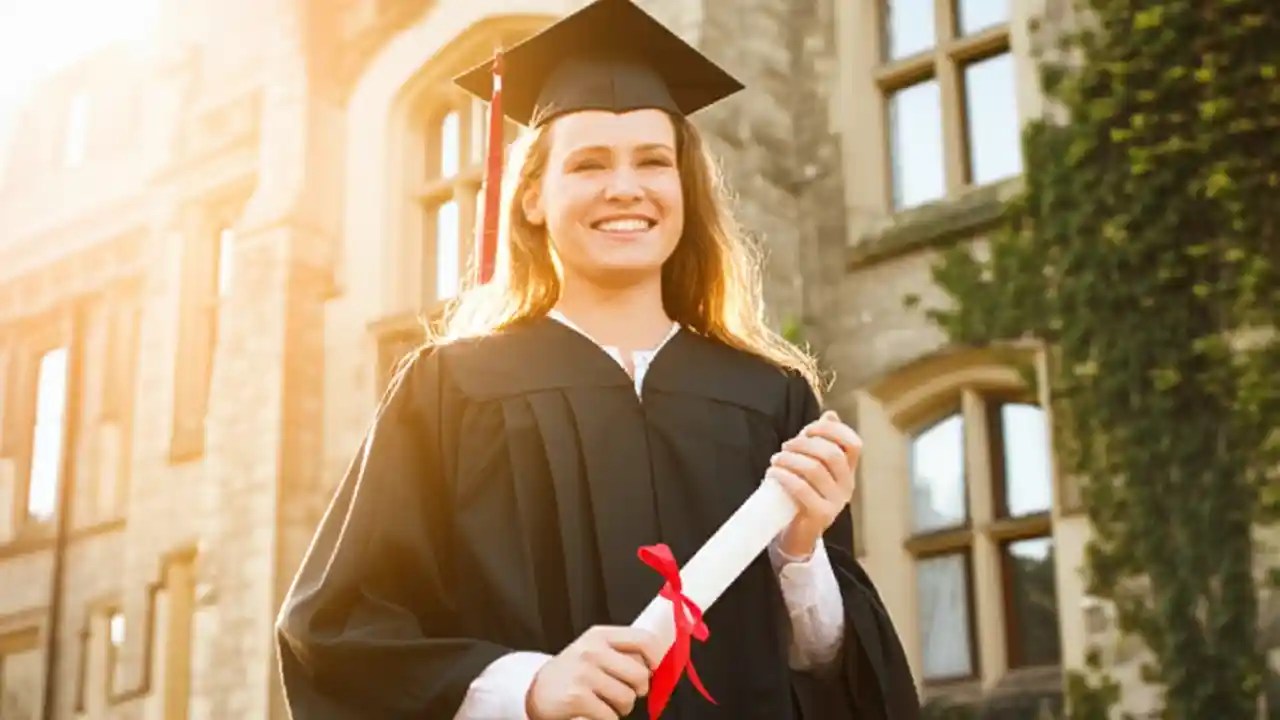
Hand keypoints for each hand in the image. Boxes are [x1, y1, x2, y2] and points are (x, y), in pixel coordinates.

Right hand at [525, 625, 663, 719]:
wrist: (536, 691)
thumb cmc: (572, 672)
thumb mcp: (594, 650)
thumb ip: (622, 652)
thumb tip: (658, 664)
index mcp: (600, 635)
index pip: (645, 640)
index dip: (657, 659)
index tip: (653, 670)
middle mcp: (592, 650)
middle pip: (640, 675)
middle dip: (637, 690)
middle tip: (624, 691)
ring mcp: (584, 673)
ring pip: (627, 699)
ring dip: (621, 708)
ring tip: (605, 702)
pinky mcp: (577, 696)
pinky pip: (610, 716)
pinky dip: (606, 719)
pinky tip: (593, 712)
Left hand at [767, 410, 862, 557]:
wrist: (797, 536)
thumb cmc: (803, 496)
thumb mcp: (814, 466)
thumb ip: (821, 442)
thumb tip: (830, 414)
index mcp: (848, 471)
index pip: (853, 444)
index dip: (831, 430)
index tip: (808, 430)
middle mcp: (847, 485)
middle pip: (832, 454)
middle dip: (804, 444)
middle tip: (785, 446)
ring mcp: (835, 502)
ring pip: (815, 470)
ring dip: (791, 459)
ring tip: (776, 459)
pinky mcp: (820, 515)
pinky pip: (802, 490)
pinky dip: (785, 477)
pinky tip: (773, 473)